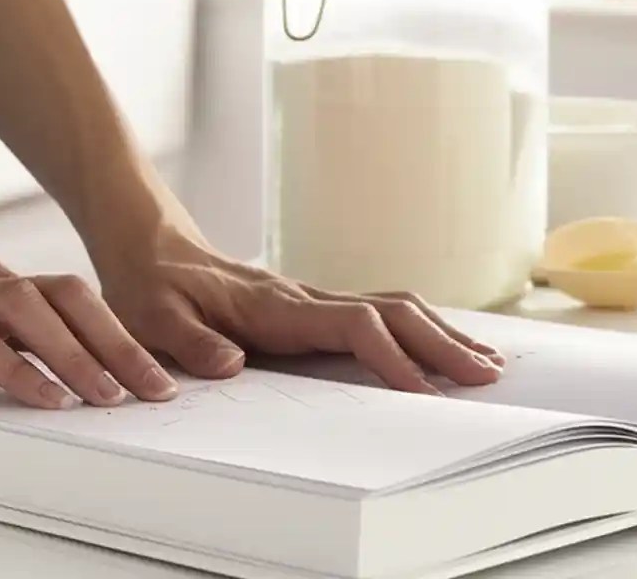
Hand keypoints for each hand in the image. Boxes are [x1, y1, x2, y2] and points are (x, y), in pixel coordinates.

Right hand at [0, 238, 179, 408]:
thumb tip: (43, 365)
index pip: (71, 297)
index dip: (118, 331)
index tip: (152, 368)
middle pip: (70, 299)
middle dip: (122, 344)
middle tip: (160, 387)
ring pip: (33, 314)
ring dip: (82, 356)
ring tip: (115, 398)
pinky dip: (21, 371)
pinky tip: (48, 398)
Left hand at [97, 229, 504, 394]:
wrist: (147, 243)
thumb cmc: (149, 282)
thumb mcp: (152, 315)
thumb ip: (189, 341)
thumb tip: (232, 365)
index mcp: (272, 305)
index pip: (351, 325)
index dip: (392, 357)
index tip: (425, 393)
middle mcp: (302, 297)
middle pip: (391, 311)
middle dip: (442, 344)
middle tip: (489, 378)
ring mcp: (310, 297)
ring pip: (393, 307)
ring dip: (440, 334)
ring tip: (487, 363)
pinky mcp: (310, 304)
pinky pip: (377, 311)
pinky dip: (418, 328)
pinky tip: (440, 345)